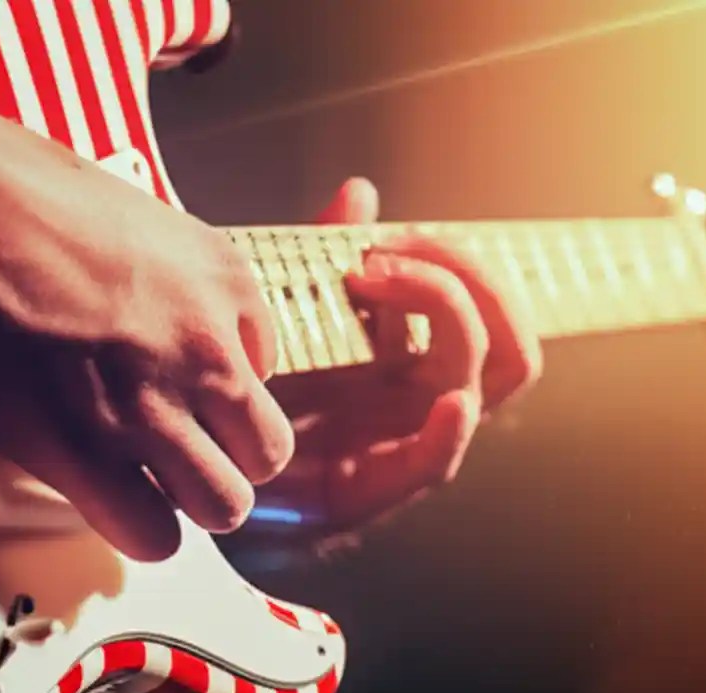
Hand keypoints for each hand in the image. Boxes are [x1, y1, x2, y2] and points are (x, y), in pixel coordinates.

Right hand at [0, 117, 292, 561]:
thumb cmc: (14, 191)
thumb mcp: (137, 218)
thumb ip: (176, 286)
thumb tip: (170, 335)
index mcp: (224, 280)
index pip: (265, 371)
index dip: (217, 389)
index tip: (178, 388)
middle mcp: (205, 348)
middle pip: (264, 452)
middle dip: (226, 458)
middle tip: (178, 451)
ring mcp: (151, 405)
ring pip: (224, 505)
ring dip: (188, 501)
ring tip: (145, 484)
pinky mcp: (85, 451)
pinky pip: (153, 536)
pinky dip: (137, 530)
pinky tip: (106, 499)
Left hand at [252, 178, 541, 542]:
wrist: (201, 462)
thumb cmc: (249, 387)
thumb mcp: (286, 313)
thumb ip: (325, 256)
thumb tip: (360, 191)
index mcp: (411, 361)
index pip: (489, 312)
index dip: (459, 264)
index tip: (389, 235)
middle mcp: (420, 401)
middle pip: (505, 342)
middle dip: (463, 278)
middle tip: (388, 250)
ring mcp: (401, 443)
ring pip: (478, 386)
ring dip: (445, 318)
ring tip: (371, 281)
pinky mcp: (371, 488)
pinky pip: (435, 464)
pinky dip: (451, 433)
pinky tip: (449, 404)